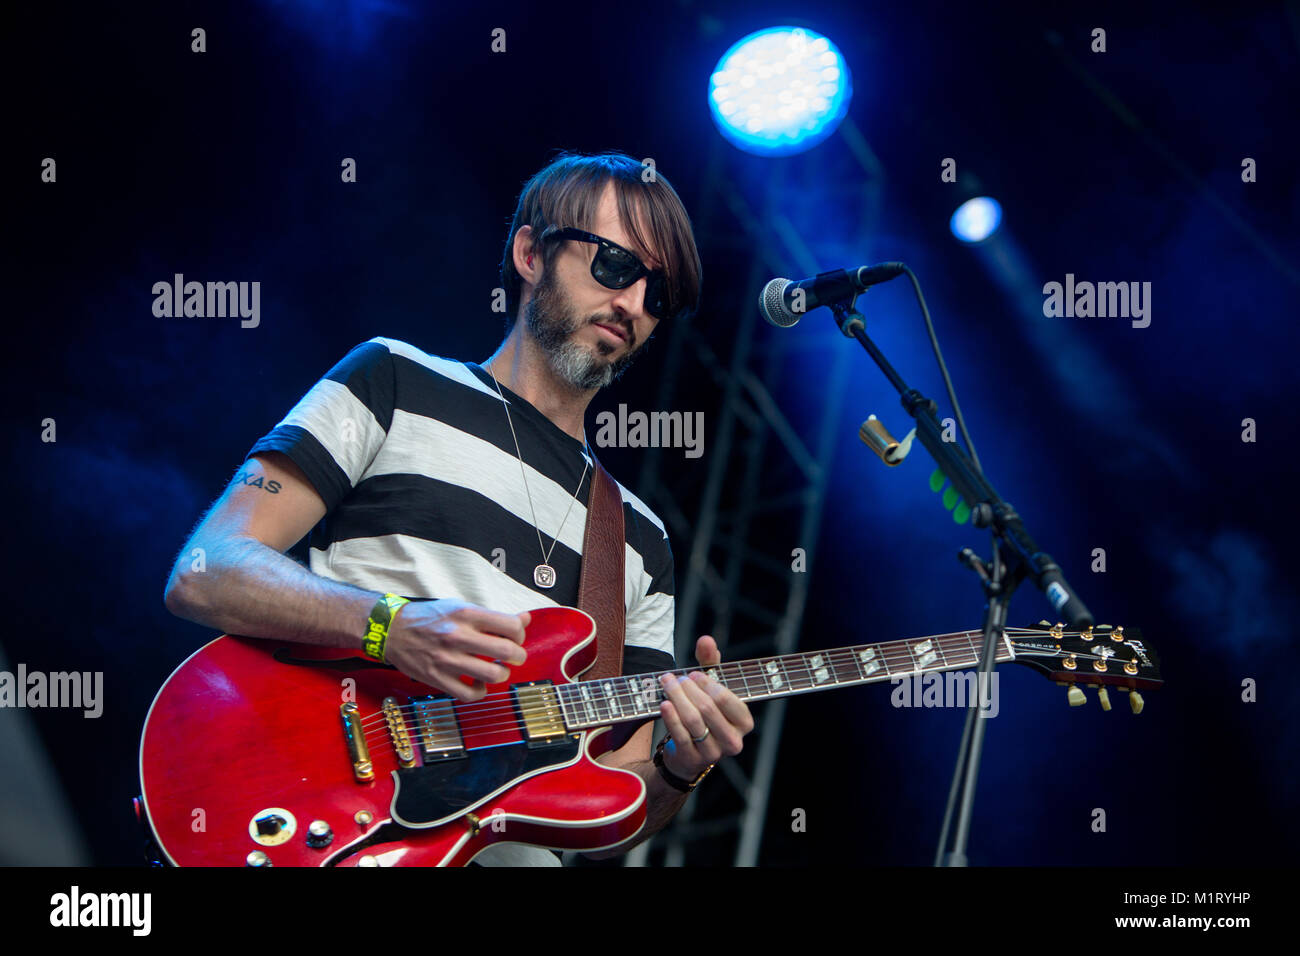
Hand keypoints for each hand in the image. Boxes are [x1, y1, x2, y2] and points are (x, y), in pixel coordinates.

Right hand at [383, 599, 528, 700]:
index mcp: (466, 614)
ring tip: (497, 670)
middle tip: (514, 656)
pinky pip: (469, 694)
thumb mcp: (461, 607)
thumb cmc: (429, 617)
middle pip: (506, 651)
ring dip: (502, 674)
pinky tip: (479, 684)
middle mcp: (458, 635)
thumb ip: (493, 616)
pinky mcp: (437, 678)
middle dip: (518, 656)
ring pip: (492, 674)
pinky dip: (480, 692)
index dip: (519, 634)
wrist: (392, 630)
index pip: (510, 625)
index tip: (515, 638)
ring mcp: (447, 659)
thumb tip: (525, 618)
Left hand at [658, 635, 753, 778]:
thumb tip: (706, 640)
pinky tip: (664, 703)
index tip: (694, 674)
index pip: (728, 700)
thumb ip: (711, 662)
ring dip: (677, 699)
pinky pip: (681, 735)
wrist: (689, 750)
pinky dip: (671, 717)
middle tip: (675, 678)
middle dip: (688, 689)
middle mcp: (734, 741)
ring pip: (693, 721)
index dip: (708, 684)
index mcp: (745, 722)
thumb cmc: (706, 712)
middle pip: (708, 708)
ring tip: (667, 684)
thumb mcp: (711, 686)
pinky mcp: (693, 759)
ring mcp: (714, 753)